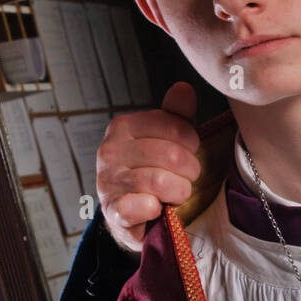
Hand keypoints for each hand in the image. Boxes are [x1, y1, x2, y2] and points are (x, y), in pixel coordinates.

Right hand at [97, 81, 201, 252]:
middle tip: (188, 178)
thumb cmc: (153, 170)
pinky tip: (158, 208)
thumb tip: (183, 88)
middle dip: (190, 170)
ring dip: (178, 191)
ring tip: (176, 193)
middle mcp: (110, 151)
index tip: (191, 152)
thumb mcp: (167, 139)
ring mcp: (108, 181)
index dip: (192, 143)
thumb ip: (176, 115)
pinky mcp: (113, 210)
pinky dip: (157, 209)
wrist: (131, 213)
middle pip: (172, 155)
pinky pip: (142, 206)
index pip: (175, 127)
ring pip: (160, 181)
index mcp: (123, 126)